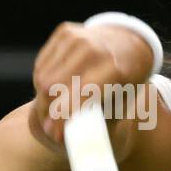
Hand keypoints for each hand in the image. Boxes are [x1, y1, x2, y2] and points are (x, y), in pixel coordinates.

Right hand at [31, 22, 153, 145]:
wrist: (128, 46)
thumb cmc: (123, 84)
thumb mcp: (120, 107)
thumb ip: (96, 124)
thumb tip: (67, 138)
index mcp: (115, 69)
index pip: (80, 94)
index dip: (64, 116)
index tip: (54, 135)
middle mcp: (95, 49)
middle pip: (54, 87)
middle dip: (49, 111)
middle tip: (52, 127)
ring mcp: (78, 36)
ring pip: (43, 77)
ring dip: (46, 97)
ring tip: (62, 104)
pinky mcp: (65, 32)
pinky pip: (41, 65)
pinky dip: (45, 81)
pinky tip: (61, 84)